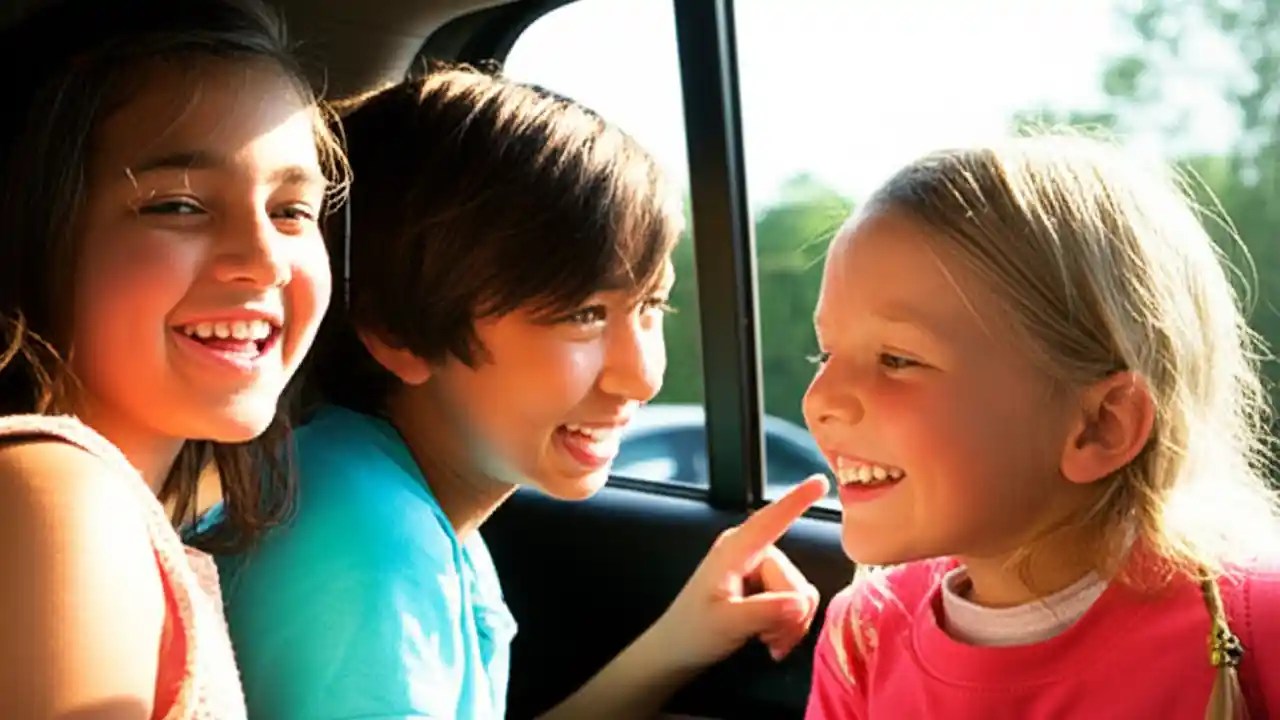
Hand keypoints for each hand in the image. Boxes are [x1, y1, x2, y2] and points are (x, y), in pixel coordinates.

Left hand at [653, 475, 827, 667]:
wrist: (678, 652)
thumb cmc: (693, 632)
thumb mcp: (726, 624)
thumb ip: (765, 611)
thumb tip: (801, 601)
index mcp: (735, 550)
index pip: (771, 520)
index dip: (797, 500)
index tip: (821, 480)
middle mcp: (752, 553)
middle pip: (794, 579)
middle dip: (790, 615)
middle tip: (768, 639)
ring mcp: (760, 570)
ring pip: (801, 595)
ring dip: (790, 625)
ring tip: (767, 641)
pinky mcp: (766, 589)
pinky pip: (797, 605)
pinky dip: (789, 627)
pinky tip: (772, 642)